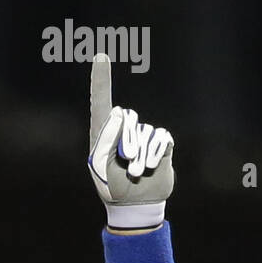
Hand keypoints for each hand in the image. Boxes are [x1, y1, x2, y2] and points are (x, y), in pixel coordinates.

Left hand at [88, 54, 173, 229]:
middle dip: (126, 142)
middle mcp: (123, 129)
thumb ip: (105, 139)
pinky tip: (151, 167)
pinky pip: (160, 138)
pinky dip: (155, 154)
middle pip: (126, 118)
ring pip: (144, 131)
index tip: (101, 57)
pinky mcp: (161, 142)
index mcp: (102, 134)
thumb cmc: (112, 187)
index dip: (101, 80)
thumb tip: (119, 112)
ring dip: (141, 155)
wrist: (136, 205)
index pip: (101, 102)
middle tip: (125, 166)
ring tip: (136, 173)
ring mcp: (143, 134)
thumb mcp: (100, 167)